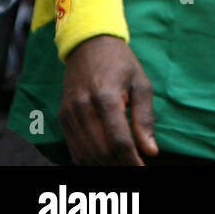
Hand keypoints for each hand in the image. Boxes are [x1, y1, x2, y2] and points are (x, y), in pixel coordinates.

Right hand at [59, 35, 157, 165]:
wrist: (89, 45)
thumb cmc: (121, 63)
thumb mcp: (141, 83)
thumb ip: (145, 118)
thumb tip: (151, 150)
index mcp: (106, 97)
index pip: (118, 139)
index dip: (131, 159)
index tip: (143, 168)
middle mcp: (83, 108)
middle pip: (100, 150)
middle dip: (118, 165)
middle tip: (134, 168)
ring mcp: (69, 114)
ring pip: (85, 154)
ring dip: (104, 165)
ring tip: (121, 166)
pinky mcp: (62, 117)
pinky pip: (74, 148)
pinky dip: (88, 160)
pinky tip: (104, 161)